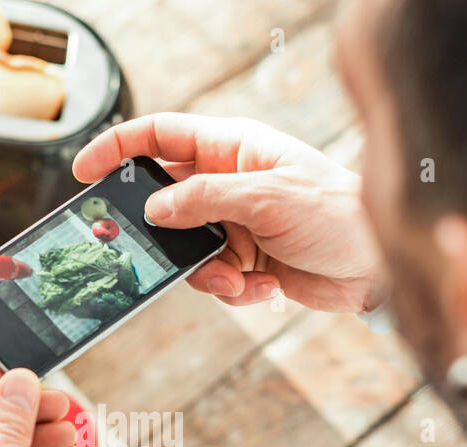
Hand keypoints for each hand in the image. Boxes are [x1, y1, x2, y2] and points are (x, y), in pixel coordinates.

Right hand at [73, 112, 385, 312]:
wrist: (379, 267)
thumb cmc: (339, 214)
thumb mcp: (267, 199)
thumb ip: (205, 200)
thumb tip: (156, 207)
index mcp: (234, 148)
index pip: (163, 137)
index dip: (120, 147)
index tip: (87, 170)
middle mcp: (230, 183)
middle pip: (166, 200)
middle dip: (161, 232)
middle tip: (146, 251)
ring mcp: (237, 223)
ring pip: (187, 250)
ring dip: (208, 273)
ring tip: (240, 279)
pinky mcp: (248, 260)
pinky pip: (215, 278)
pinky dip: (235, 289)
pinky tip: (267, 288)